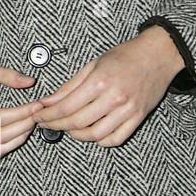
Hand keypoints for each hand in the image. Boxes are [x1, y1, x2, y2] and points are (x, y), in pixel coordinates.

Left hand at [35, 27, 183, 145]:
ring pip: (95, 134)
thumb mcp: (92, 65)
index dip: (48, 115)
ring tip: (67, 128)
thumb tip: (48, 101)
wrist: (158, 55)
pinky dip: (100, 140)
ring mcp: (128, 110)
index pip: (66, 107)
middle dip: (56, 125)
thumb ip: (69, 86)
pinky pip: (116, 139)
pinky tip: (90, 133)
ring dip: (76, 135)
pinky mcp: (139, 118)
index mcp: (99, 82)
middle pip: (77, 122)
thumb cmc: (125, 56)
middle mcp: (114, 98)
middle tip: (46, 123)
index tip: (37, 116)